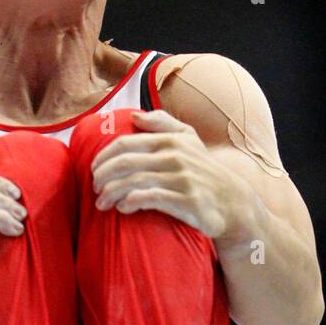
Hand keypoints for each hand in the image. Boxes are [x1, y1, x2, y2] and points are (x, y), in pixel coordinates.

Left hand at [91, 110, 252, 240]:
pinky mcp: (186, 201)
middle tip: (94, 188)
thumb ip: (163, 124)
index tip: (93, 170)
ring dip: (111, 193)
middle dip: (102, 175)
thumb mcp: (189, 140)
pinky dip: (130, 202)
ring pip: (133, 181)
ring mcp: (181, 179)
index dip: (103, 156)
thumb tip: (135, 117)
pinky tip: (122, 208)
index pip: (125, 143)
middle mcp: (174, 156)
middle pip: (125, 162)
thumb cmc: (203, 170)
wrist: (233, 202)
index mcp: (170, 140)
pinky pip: (150, 198)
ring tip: (101, 203)